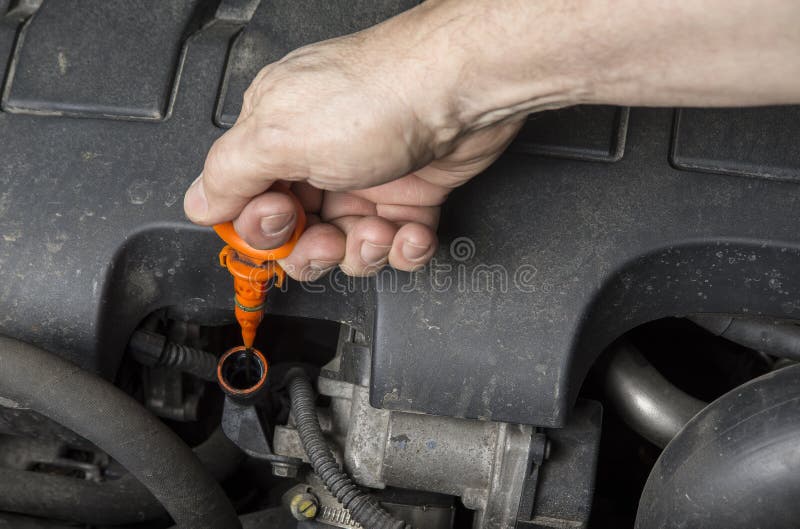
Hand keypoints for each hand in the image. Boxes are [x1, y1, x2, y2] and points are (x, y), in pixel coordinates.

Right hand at [183, 3, 522, 279]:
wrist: (462, 89)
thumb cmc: (379, 96)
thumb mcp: (281, 135)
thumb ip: (231, 173)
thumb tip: (199, 202)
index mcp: (276, 135)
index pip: (246, 203)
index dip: (261, 228)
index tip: (282, 221)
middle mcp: (317, 156)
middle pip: (295, 235)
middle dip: (312, 249)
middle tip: (329, 237)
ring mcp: (364, 177)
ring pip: (346, 247)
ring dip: (362, 251)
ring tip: (378, 228)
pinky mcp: (409, 194)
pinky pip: (394, 244)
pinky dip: (404, 248)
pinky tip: (410, 232)